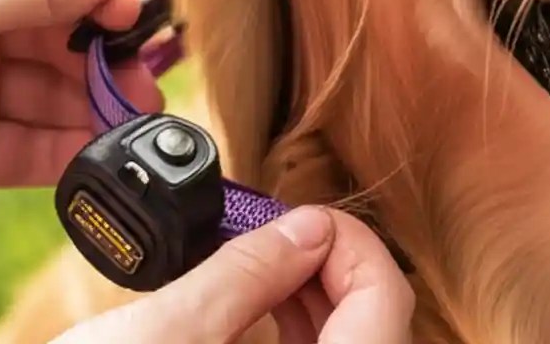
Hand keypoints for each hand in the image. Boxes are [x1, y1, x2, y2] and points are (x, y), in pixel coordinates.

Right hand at [53, 207, 414, 343]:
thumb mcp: (164, 332)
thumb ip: (244, 272)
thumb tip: (305, 228)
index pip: (386, 305)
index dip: (352, 243)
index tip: (306, 217)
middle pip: (375, 328)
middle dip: (331, 269)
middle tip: (281, 233)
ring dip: (317, 302)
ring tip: (266, 263)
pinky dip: (298, 335)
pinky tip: (258, 309)